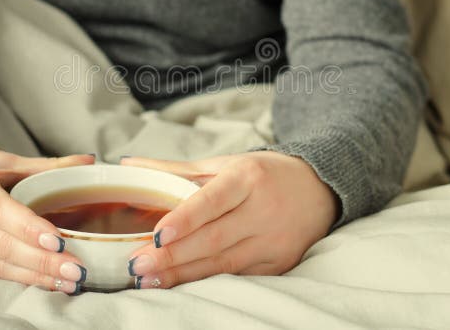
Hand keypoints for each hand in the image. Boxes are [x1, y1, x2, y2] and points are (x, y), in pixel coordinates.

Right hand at [0, 135, 94, 293]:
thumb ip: (43, 165)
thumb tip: (87, 161)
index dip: (28, 228)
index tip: (58, 240)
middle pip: (0, 244)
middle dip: (40, 261)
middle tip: (77, 269)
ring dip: (33, 276)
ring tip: (68, 282)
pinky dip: (18, 278)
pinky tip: (46, 282)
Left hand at [121, 151, 338, 288]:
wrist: (320, 188)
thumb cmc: (263, 173)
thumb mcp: (226, 164)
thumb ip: (176, 169)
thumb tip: (128, 166)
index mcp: (248, 177)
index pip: (212, 200)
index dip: (185, 219)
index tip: (158, 233)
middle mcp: (263, 210)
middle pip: (213, 239)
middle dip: (173, 255)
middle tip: (138, 264)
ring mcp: (273, 241)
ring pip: (223, 264)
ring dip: (183, 275)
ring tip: (148, 280)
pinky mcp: (279, 263)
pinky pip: (237, 277)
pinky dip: (206, 282)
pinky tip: (179, 285)